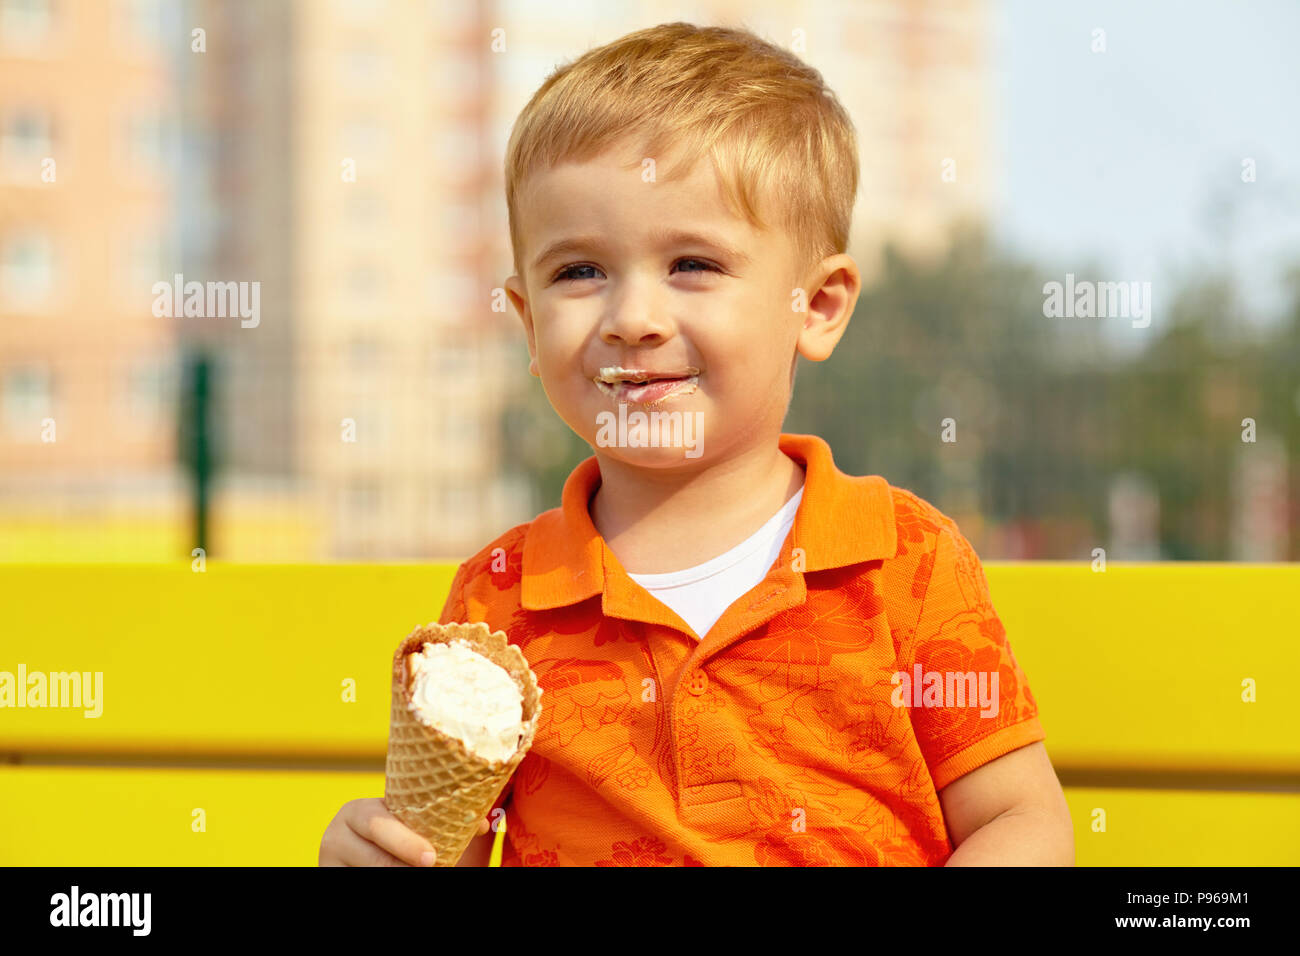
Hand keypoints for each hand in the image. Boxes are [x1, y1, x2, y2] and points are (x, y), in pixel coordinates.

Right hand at [319, 798, 491, 865]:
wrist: (361, 854)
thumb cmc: (394, 837)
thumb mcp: (409, 825)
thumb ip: (439, 821)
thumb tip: (481, 824)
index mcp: (358, 811)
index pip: (380, 824)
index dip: (407, 842)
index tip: (432, 857)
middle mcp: (336, 834)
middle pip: (375, 858)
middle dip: (404, 863)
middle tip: (432, 866)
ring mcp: (328, 861)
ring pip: (369, 873)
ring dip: (397, 874)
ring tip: (426, 873)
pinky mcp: (329, 876)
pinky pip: (357, 881)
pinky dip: (386, 881)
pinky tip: (405, 878)